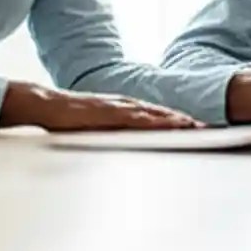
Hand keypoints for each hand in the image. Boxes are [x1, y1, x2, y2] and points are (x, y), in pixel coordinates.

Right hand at [0, 81, 202, 130]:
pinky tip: (163, 124)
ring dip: (173, 119)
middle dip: (183, 120)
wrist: (45, 104)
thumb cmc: (68, 120)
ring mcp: (116, 107)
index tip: (196, 128)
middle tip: (206, 127)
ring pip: (151, 113)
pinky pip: (132, 117)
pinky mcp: (106, 112)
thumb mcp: (96, 127)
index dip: (177, 121)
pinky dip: (150, 121)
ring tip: (193, 125)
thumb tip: (126, 145)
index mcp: (123, 110)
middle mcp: (124, 105)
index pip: (156, 116)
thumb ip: (112, 133)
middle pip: (160, 113)